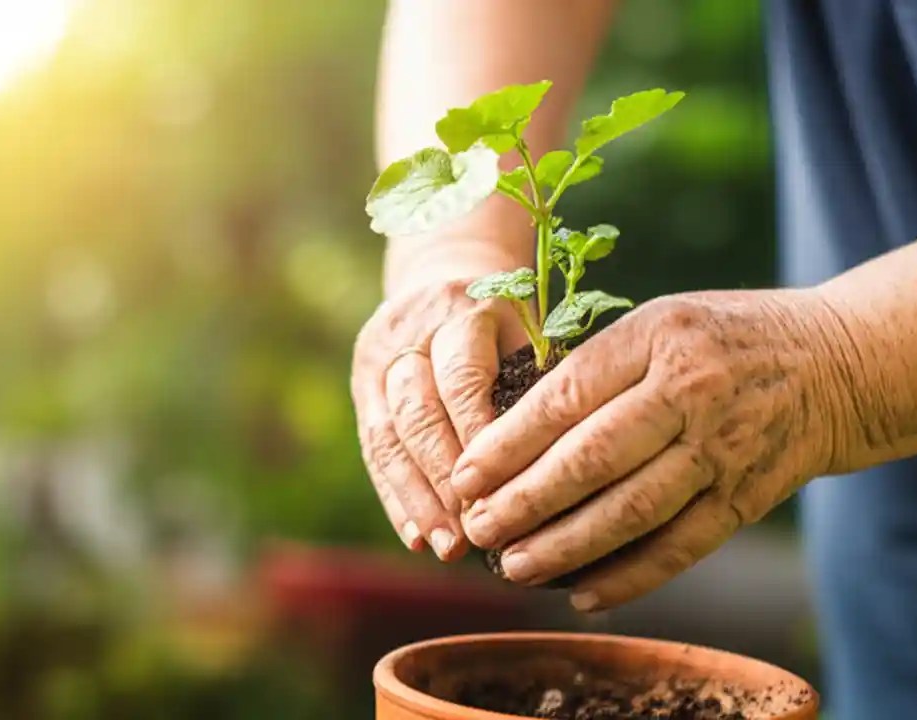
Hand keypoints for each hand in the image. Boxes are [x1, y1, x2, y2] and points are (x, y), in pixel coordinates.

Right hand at [352, 278, 526, 560]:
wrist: (443, 275)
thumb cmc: (508, 321)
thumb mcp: (529, 330)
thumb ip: (535, 384)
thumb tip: (556, 466)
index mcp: (462, 311)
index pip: (462, 380)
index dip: (478, 439)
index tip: (503, 492)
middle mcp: (411, 332)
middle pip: (417, 412)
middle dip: (444, 478)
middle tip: (473, 532)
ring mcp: (378, 358)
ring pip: (387, 436)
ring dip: (417, 498)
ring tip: (446, 547)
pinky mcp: (361, 385)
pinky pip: (372, 449)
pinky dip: (396, 497)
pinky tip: (417, 537)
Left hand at [450, 289, 846, 608]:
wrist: (839, 362)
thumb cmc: (724, 338)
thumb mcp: (661, 320)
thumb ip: (596, 365)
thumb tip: (509, 431)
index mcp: (657, 337)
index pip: (565, 397)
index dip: (507, 444)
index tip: (464, 475)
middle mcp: (691, 391)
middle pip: (591, 458)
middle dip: (523, 501)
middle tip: (476, 527)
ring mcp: (724, 447)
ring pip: (632, 511)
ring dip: (565, 547)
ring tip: (513, 567)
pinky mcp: (748, 496)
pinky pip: (681, 547)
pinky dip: (630, 577)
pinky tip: (583, 594)